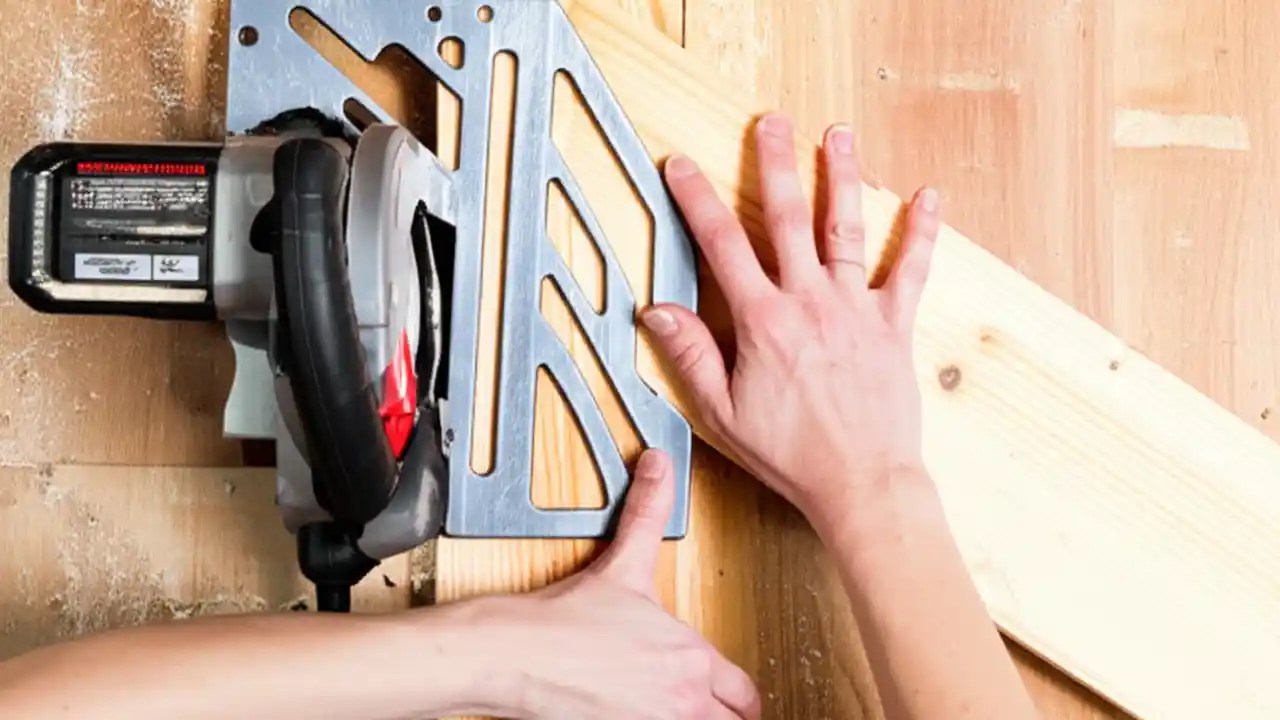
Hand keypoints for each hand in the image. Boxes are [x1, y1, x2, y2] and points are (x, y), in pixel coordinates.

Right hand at [500, 450, 759, 719]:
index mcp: (691, 655)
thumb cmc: (565, 620)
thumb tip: (659, 466)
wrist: (519, 652)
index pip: (745, 692)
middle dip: (729, 718)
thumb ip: (648, 513)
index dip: (744, 698)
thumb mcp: (623, 563)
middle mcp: (683, 697)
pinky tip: (644, 719)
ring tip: (680, 713)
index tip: (738, 701)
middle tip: (721, 714)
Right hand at [641, 113, 940, 532]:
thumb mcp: (722, 412)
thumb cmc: (792, 454)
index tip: (682, 166)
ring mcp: (855, 309)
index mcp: (763, 322)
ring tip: (837, 134)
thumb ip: (691, 355)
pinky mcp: (893, 325)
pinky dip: (920, 233)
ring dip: (841, 176)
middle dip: (775, 164)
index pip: (721, 246)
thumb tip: (657, 311)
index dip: (697, 200)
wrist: (862, 483)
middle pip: (786, 218)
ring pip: (845, 229)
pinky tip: (929, 199)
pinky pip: (909, 270)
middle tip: (771, 123)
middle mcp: (809, 303)